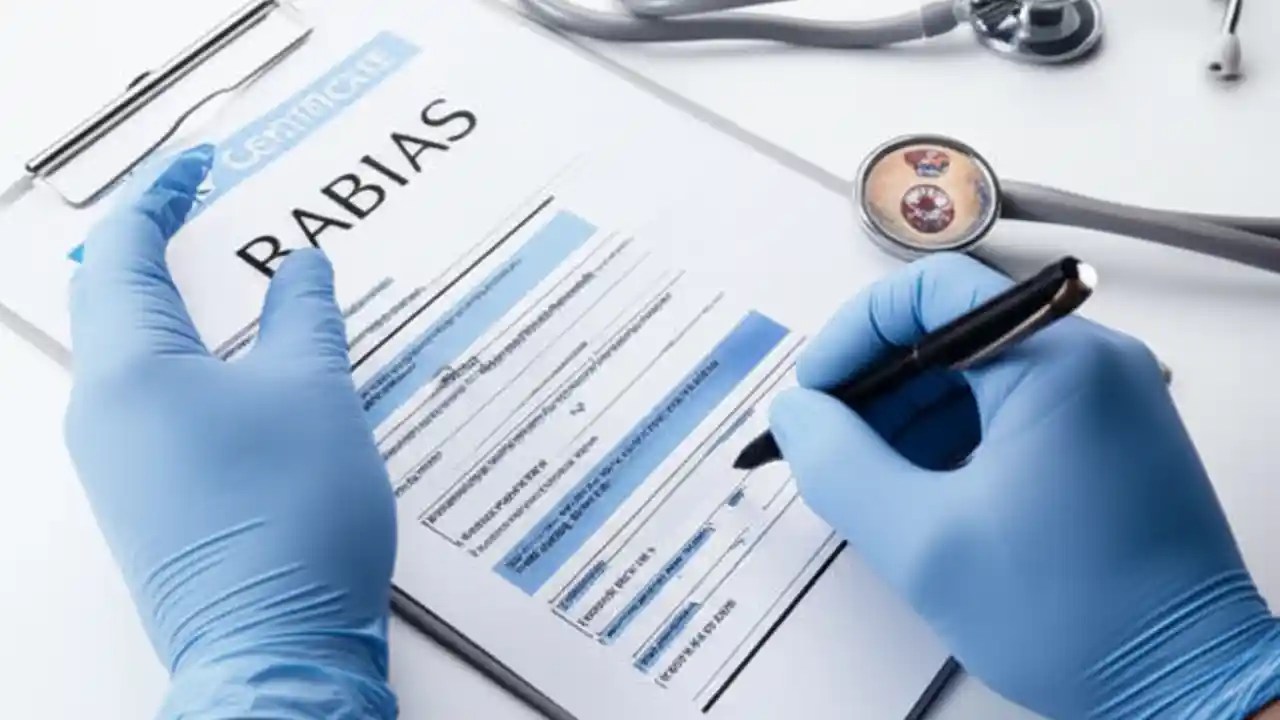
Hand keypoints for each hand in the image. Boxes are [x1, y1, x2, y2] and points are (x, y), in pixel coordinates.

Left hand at [64, 148, 397, 717]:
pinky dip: (204, 365)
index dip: (164, 194)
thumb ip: (307, 316)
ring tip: (258, 285)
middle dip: (170, 246)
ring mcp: (122, 461)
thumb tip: (303, 268)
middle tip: (226, 214)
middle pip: (122, 299)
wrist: (278, 649)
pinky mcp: (152, 496)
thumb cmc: (289, 521)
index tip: (202, 163)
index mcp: (131, 372)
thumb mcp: (315, 393)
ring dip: (195, 310)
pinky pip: (164, 404)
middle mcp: (107, 413)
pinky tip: (261, 369)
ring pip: (145, 355)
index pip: (126, 251)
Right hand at [770, 254, 1279, 718]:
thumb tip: (795, 414)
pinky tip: (929, 498)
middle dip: (878, 391)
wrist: (1186, 688)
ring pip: (977, 377)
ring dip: (912, 422)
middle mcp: (1092, 361)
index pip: (928, 291)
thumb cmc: (1075, 616)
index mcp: (1057, 361)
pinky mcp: (1108, 437)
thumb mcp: (923, 542)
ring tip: (880, 488)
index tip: (816, 395)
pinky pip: (1012, 411)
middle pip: (950, 334)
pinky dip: (957, 442)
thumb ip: (837, 463)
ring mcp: (1107, 399)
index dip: (852, 336)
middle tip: (835, 451)